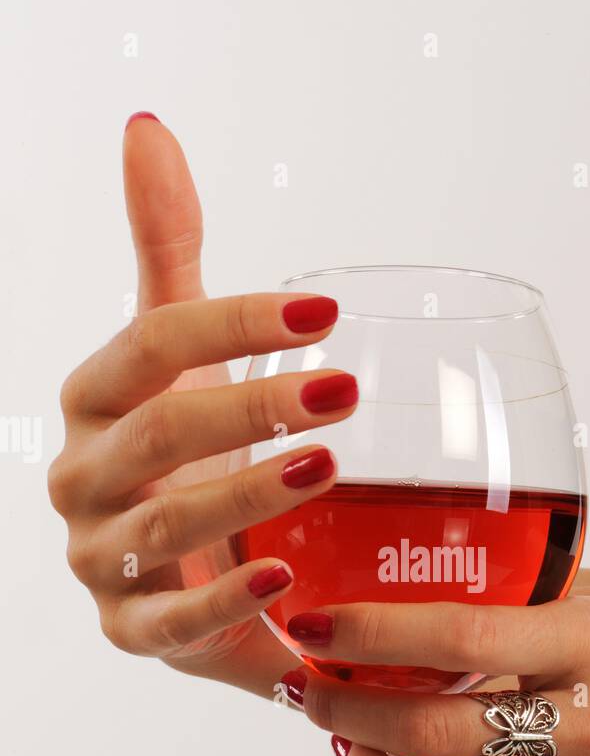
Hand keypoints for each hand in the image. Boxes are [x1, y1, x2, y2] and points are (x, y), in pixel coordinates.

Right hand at [48, 114, 356, 696]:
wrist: (184, 562)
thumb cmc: (186, 445)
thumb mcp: (177, 349)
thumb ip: (166, 248)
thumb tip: (146, 126)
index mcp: (94, 400)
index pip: (149, 345)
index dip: (228, 322)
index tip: (320, 311)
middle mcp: (83, 476)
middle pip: (157, 433)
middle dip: (249, 408)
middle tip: (340, 391)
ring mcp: (102, 558)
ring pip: (163, 523)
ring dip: (245, 496)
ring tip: (325, 468)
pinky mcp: (132, 629)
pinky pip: (172, 619)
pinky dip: (228, 602)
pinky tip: (287, 580)